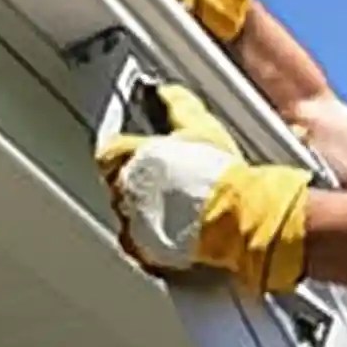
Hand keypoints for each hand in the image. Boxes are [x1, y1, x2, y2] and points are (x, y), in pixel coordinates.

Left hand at [96, 84, 312, 292]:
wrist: (237, 218)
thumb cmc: (219, 173)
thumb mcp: (200, 126)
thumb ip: (177, 104)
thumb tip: (166, 91)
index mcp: (132, 158)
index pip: (109, 151)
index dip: (122, 151)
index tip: (135, 152)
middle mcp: (126, 193)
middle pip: (118, 185)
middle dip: (137, 183)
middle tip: (165, 181)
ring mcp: (134, 226)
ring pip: (129, 217)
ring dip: (145, 212)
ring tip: (175, 209)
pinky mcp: (147, 255)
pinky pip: (141, 247)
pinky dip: (154, 241)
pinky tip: (176, 235)